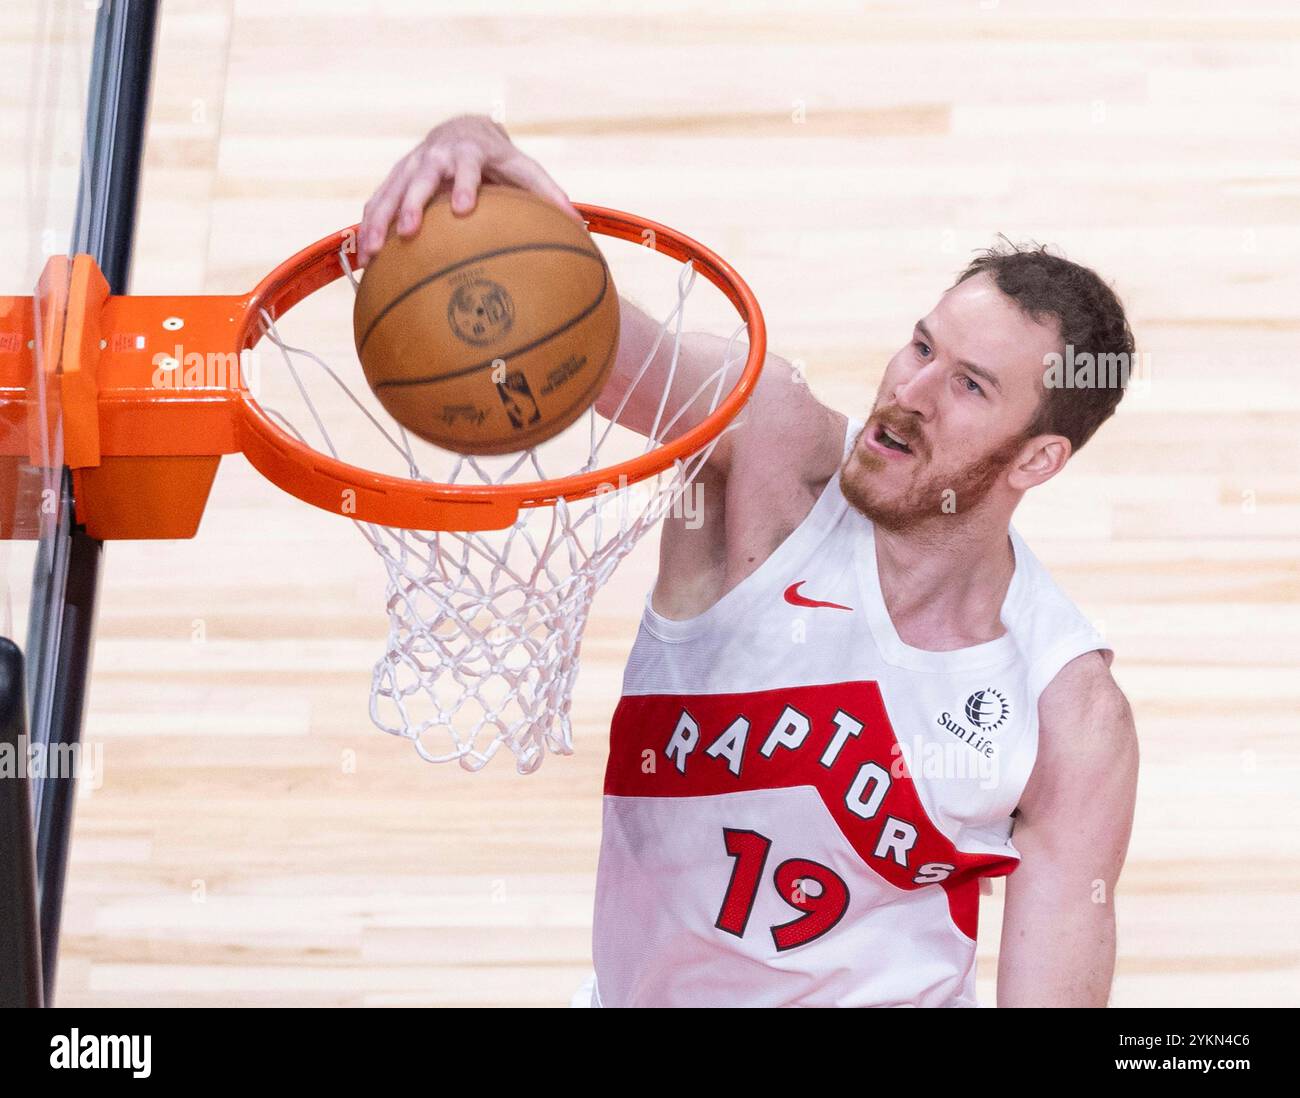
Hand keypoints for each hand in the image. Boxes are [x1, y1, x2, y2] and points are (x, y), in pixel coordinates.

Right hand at [357, 113, 582, 264]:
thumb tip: (580, 227)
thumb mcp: (525, 171)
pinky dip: (368, 225)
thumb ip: (549, 195)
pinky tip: (362, 257)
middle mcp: (436, 156)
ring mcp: (411, 166)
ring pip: (389, 191)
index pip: (465, 167)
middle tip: (408, 232)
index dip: (464, 184)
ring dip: (378, 221)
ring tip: (371, 253)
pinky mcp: (396, 178)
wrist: (463, 128)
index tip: (464, 208)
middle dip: (412, 204)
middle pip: (420, 179)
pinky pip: (377, 201)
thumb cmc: (501, 159)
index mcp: (468, 154)